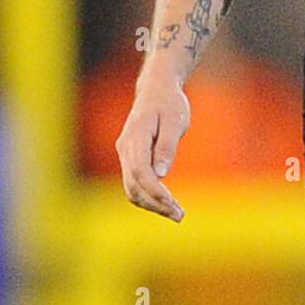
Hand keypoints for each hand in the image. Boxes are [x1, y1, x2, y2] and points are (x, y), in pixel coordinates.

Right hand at [115, 77, 189, 221]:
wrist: (156, 89)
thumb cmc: (169, 102)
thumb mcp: (175, 119)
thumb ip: (168, 145)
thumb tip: (161, 174)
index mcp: (136, 135)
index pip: (139, 170)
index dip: (154, 189)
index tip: (172, 202)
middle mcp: (125, 147)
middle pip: (133, 184)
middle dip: (155, 203)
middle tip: (179, 215)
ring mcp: (125, 153)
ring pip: (131, 188)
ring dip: (151, 204)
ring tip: (177, 214)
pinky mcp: (130, 158)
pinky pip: (134, 183)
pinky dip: (148, 196)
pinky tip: (166, 203)